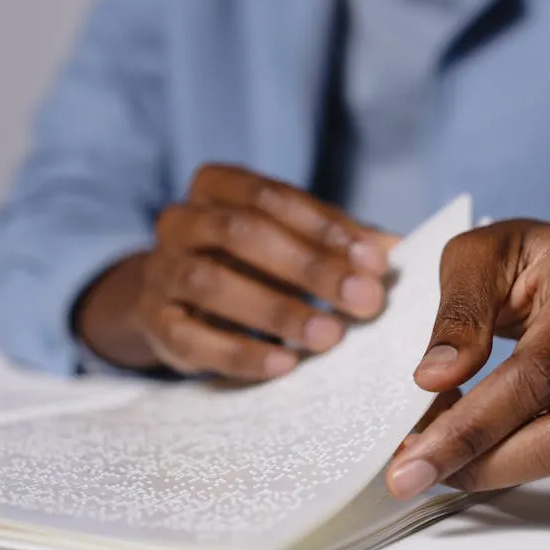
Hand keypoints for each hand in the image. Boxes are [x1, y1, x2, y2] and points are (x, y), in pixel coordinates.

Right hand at [74, 164, 395, 379]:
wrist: (174, 298)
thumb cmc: (248, 261)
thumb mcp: (288, 240)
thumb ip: (336, 242)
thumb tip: (393, 252)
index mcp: (215, 186)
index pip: (271, 196)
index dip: (325, 228)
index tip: (375, 262)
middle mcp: (179, 220)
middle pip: (240, 233)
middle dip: (309, 267)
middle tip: (364, 300)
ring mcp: (161, 271)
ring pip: (211, 282)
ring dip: (277, 310)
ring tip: (329, 336)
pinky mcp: (155, 322)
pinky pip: (192, 337)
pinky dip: (240, 352)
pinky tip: (284, 364)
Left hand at [387, 220, 549, 496]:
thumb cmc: (526, 252)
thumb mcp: (476, 254)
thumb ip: (458, 313)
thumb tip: (434, 378)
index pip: (537, 372)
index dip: (474, 423)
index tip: (411, 454)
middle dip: (483, 464)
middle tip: (411, 475)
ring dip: (492, 465)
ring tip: (429, 453)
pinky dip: (508, 454)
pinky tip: (464, 438)